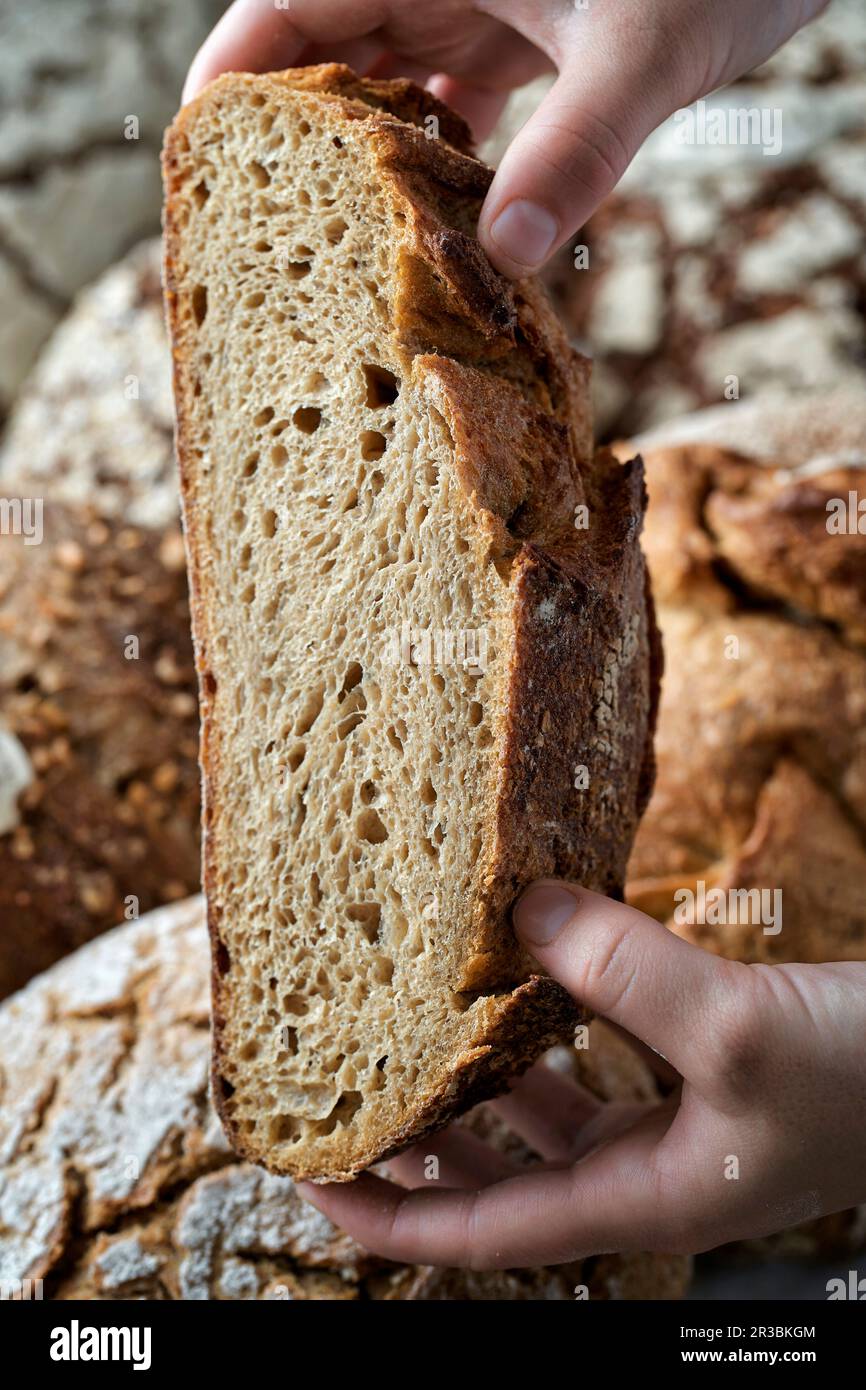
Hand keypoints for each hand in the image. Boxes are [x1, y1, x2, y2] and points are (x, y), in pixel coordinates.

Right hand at [183, 0, 826, 277]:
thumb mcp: (643, 49)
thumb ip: (576, 148)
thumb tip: (507, 257)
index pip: (282, 4)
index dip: (230, 85)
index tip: (202, 173)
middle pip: (322, 59)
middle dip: (295, 149)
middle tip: (269, 250)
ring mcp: (475, 4)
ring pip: (384, 90)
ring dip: (370, 170)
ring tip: (347, 259)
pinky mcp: (519, 38)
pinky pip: (450, 108)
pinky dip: (442, 168)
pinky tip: (444, 231)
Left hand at [299, 881, 865, 1267]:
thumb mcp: (735, 1033)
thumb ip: (624, 972)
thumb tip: (519, 913)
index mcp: (639, 1203)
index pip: (480, 1234)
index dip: (387, 1216)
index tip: (308, 1178)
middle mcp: (643, 1177)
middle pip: (498, 1186)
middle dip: (420, 1153)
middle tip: (344, 1105)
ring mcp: (671, 1129)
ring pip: (543, 1123)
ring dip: (478, 1087)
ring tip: (409, 1035)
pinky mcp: (696, 1078)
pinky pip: (594, 1064)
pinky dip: (550, 1030)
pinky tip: (524, 982)